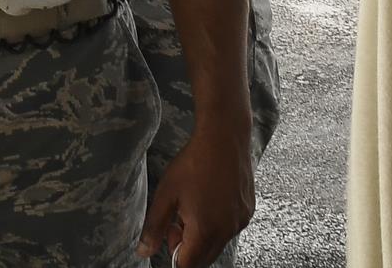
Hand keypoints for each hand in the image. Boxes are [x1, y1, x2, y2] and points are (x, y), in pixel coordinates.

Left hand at [140, 119, 254, 265]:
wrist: (225, 137)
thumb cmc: (193, 163)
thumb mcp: (166, 194)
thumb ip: (154, 227)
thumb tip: (144, 252)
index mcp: (205, 230)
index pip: (188, 265)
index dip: (175, 254)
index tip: (170, 232)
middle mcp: (227, 230)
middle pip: (204, 259)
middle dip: (188, 248)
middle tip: (178, 220)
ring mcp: (240, 221)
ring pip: (218, 244)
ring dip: (203, 236)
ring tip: (193, 207)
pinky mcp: (248, 211)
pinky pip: (230, 229)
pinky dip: (218, 224)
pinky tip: (210, 200)